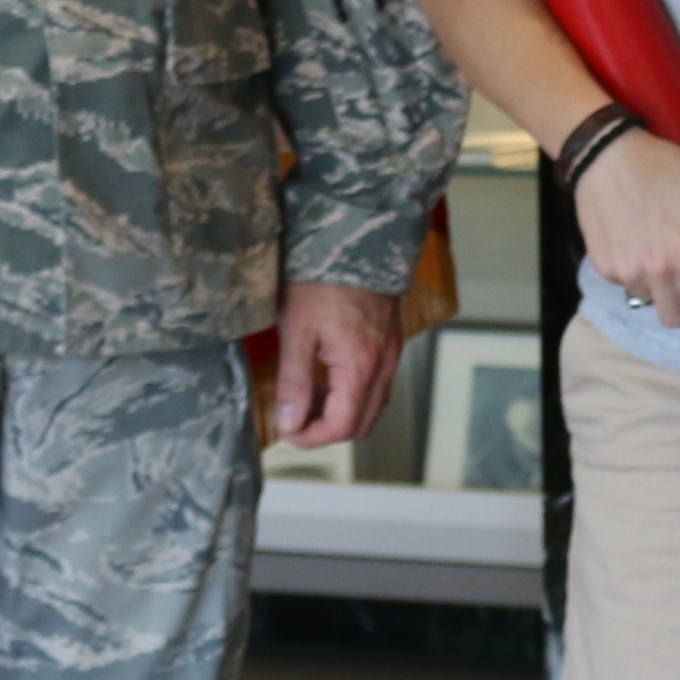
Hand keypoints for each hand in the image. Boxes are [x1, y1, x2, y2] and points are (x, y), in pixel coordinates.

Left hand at [268, 281, 401, 448]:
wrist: (354, 242)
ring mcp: (392, 355)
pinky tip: (329, 377)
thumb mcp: (296, 332)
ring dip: (342, 413)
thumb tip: (289, 424)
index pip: (341, 426)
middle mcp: (384, 366)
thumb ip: (294, 383)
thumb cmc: (321, 282)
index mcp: (360, 367)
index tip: (287, 430)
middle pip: (362, 424)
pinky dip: (354, 394)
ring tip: (310, 397)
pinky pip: (378, 385)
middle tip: (296, 418)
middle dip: (327, 430)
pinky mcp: (392, 344)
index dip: (312, 438)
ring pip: (372, 407)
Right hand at [571, 131, 679, 365]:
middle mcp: (656, 268)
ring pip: (649, 300)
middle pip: (676, 317)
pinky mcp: (603, 267)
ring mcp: (626, 270)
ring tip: (656, 250)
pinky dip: (633, 272)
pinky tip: (634, 242)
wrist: (603, 156)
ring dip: (657, 287)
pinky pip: (625, 284)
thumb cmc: (660, 165)